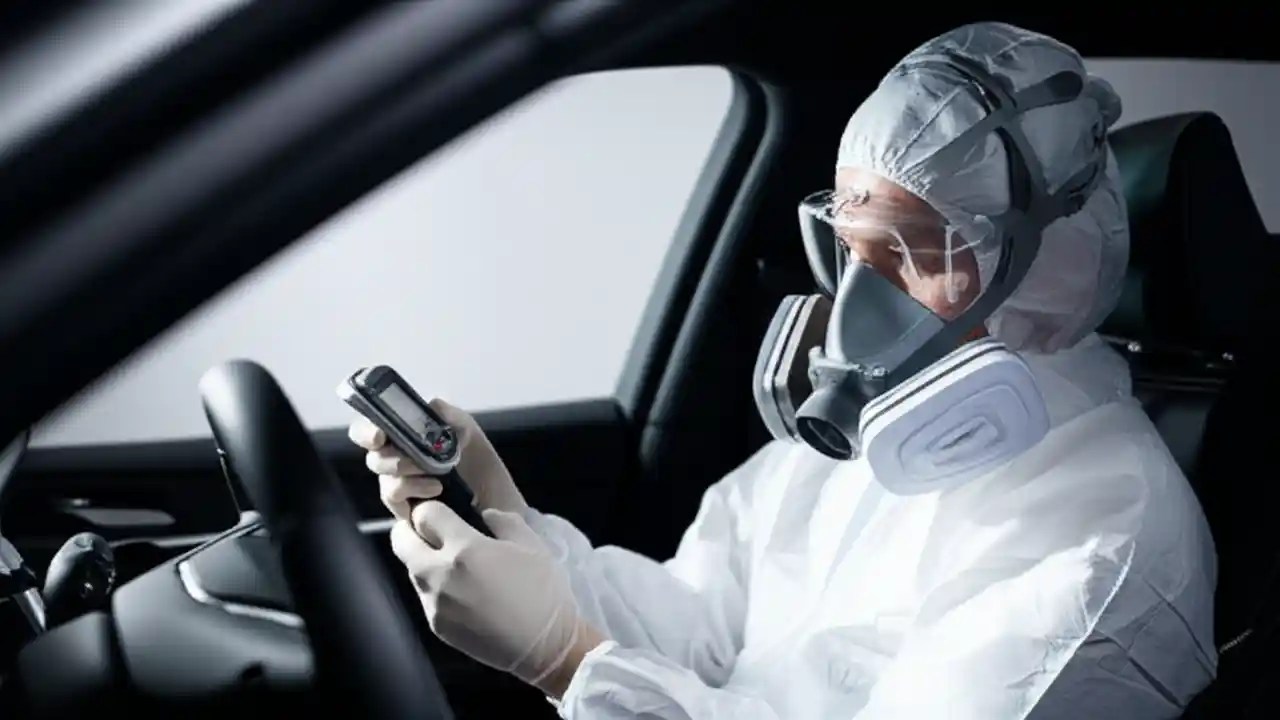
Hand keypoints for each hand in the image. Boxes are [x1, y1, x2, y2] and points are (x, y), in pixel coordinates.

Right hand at [347, 398, 527, 521]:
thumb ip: (445, 413)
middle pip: (373, 459)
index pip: (367, 432)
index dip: (365, 432)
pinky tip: (436, 488)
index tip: (378, 436)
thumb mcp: (464, 427)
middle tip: (414, 458)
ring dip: (407, 475)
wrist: (493, 495)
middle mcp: (394, 463)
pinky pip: (397, 503)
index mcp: (400, 438)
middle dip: (392, 458)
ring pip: (386, 482)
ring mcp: (399, 489)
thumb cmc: (474, 458)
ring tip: (436, 475)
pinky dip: (414, 491)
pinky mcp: (407, 512)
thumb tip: (429, 406)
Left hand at [391, 502, 605, 696]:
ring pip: (412, 570)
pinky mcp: (436, 626)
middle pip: (400, 541)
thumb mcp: (531, 544)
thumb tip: (484, 514)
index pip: (424, 515)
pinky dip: (437, 588)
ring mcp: (435, 603)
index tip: (442, 512)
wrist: (545, 647)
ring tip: (456, 566)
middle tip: (432, 532)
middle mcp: (440, 575)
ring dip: (425, 560)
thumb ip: (502, 520)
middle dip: (411, 530)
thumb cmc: (543, 592)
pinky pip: (426, 596)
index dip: (431, 509)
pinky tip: (465, 594)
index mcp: (464, 549)